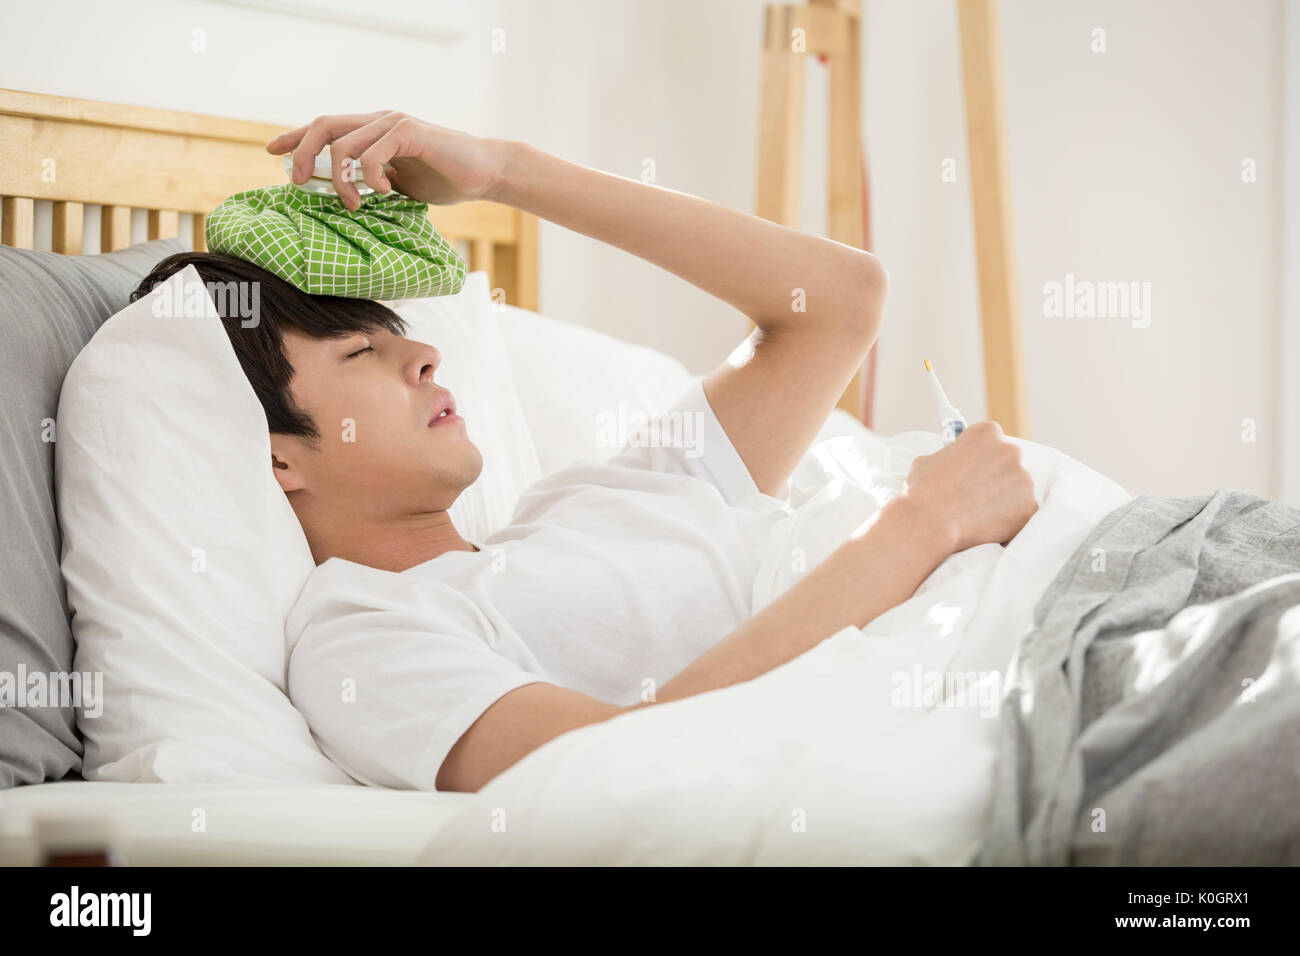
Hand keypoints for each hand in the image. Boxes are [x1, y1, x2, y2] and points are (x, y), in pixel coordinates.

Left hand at [266, 111, 507, 210]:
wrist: (485, 172)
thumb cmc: (445, 179)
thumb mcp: (399, 183)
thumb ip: (372, 181)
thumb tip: (344, 199)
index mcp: (373, 130)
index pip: (325, 127)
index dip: (296, 138)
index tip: (274, 153)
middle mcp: (379, 120)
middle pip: (324, 126)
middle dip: (304, 153)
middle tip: (301, 183)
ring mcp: (393, 124)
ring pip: (344, 143)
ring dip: (341, 178)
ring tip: (354, 203)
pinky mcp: (409, 132)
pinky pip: (373, 153)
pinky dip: (370, 177)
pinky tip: (384, 192)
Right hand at [901, 420, 1038, 551]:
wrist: (930, 522)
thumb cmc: (924, 490)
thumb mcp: (929, 460)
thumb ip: (950, 456)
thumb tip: (953, 461)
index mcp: (986, 433)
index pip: (991, 439)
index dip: (980, 456)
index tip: (973, 468)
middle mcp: (1010, 451)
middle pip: (1008, 462)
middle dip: (995, 476)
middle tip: (975, 493)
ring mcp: (1023, 479)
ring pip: (1017, 488)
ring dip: (1004, 498)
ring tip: (978, 512)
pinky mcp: (1029, 506)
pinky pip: (1023, 512)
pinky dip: (1010, 520)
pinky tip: (988, 525)